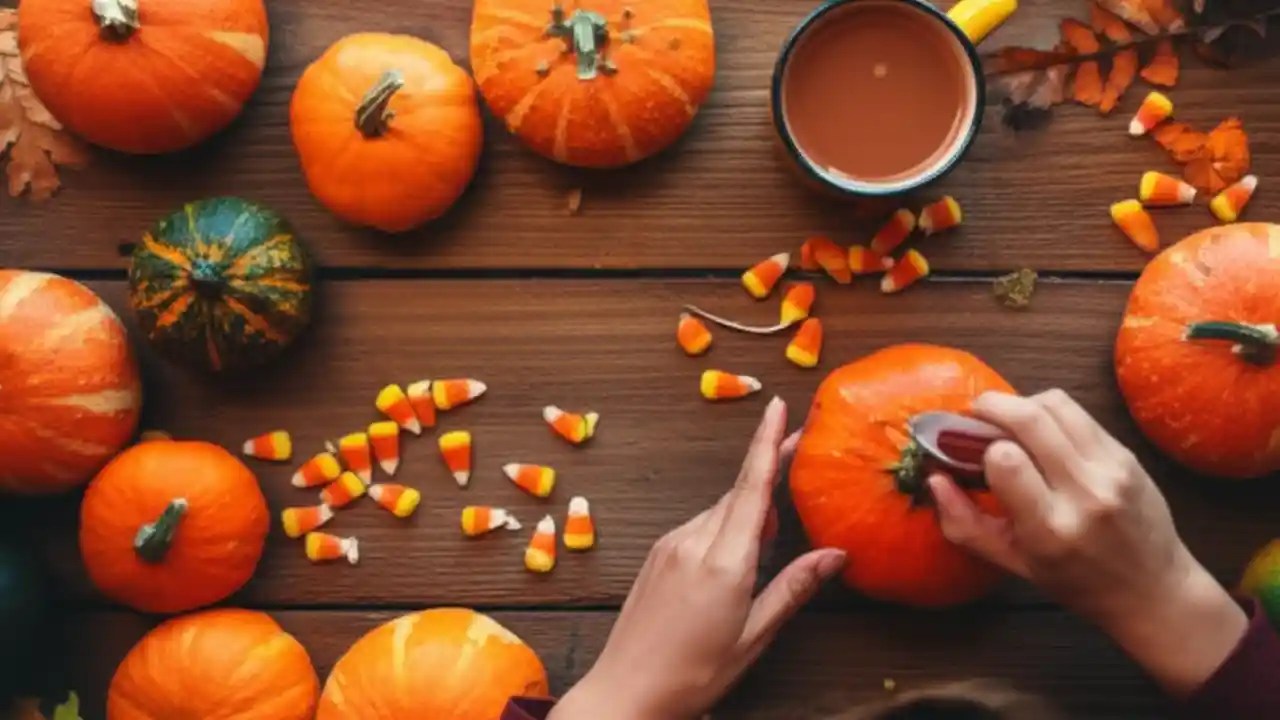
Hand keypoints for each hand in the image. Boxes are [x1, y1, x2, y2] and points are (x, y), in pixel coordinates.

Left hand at [552, 397, 846, 719]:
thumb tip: (835, 555)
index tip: (778, 405)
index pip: (751, 486)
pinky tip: (734, 560)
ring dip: (747, 514)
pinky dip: (724, 530)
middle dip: (768, 477)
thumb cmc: (691, 675)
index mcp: (723, 561)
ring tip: (771, 540)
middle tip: (801, 459)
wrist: (624, 695)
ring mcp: (670, 546)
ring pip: (719, 512)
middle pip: (739, 495)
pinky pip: (699, 527)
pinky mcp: (657, 555)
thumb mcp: (753, 637)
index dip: (766, 442)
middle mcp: (692, 542)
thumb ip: (793, 589)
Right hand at [929, 390, 1246, 696]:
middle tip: (976, 413)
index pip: (1006, 460)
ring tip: (1009, 420)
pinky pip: (1079, 413)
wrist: (1153, 590)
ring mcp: (1111, 469)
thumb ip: (965, 524)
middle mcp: (1084, 493)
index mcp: (1050, 528)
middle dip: (992, 405)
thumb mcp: (1012, 563)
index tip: (970, 452)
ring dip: (1022, 403)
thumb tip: (934, 478)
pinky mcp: (1127, 454)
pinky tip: (1042, 431)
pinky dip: (1051, 411)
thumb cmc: (1076, 582)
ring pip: (1056, 404)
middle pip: (1030, 418)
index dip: (980, 448)